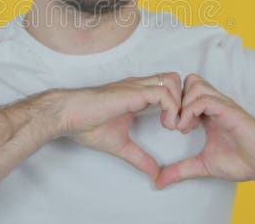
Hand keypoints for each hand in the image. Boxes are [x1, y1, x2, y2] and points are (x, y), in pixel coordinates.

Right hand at [60, 72, 182, 180]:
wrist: (69, 115)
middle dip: (185, 101)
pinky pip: (164, 93)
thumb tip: (154, 174)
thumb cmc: (87, 125)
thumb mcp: (121, 145)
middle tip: (181, 125)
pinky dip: (172, 109)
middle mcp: (140, 87)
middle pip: (176, 80)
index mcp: (138, 95)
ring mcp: (138, 87)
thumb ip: (140, 158)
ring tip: (173, 126)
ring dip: (180, 104)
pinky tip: (165, 125)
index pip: (169, 89)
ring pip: (174, 81)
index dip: (179, 106)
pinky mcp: (134, 92)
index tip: (178, 129)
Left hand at [154, 73, 254, 188]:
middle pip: (188, 81)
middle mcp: (215, 104)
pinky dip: (190, 110)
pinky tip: (189, 128)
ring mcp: (222, 105)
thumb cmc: (242, 161)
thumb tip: (158, 182)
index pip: (184, 92)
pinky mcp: (229, 110)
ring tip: (182, 127)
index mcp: (208, 112)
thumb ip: (181, 170)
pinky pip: (204, 99)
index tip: (170, 127)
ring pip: (194, 85)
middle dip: (174, 100)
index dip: (172, 105)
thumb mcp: (203, 165)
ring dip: (181, 105)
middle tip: (173, 124)